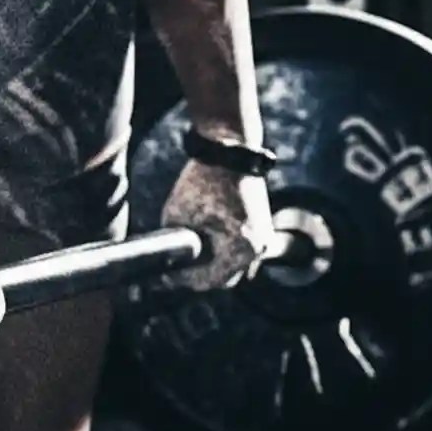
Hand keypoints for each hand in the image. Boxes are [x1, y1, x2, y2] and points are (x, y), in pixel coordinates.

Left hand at [160, 159, 274, 290]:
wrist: (230, 149)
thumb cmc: (202, 179)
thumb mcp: (177, 215)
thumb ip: (174, 245)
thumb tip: (167, 266)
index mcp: (243, 247)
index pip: (211, 281)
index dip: (185, 281)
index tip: (166, 277)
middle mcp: (260, 247)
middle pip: (224, 278)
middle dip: (199, 275)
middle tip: (173, 270)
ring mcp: (264, 238)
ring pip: (231, 265)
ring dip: (210, 263)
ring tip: (184, 255)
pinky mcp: (262, 228)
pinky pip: (238, 251)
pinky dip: (220, 251)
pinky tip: (201, 243)